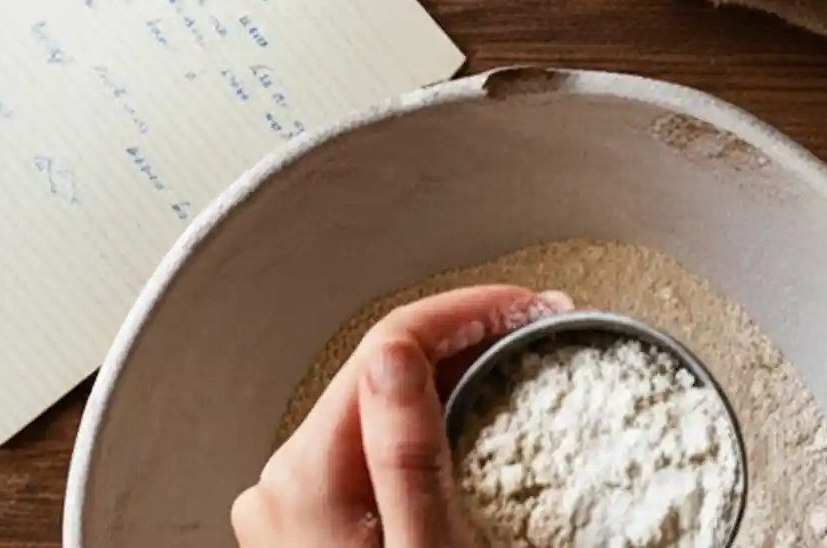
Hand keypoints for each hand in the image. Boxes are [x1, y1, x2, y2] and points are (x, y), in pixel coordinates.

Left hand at [231, 285, 574, 547]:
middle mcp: (285, 478)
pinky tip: (470, 412)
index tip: (533, 308)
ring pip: (379, 399)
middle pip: (382, 366)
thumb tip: (393, 349)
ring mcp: (293, 498)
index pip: (389, 343)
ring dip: (449, 372)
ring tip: (517, 358)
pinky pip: (372, 439)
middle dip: (466, 336)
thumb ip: (404, 453)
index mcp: (308, 474)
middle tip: (541, 328)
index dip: (468, 312)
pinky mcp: (313, 518)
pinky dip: (424, 417)